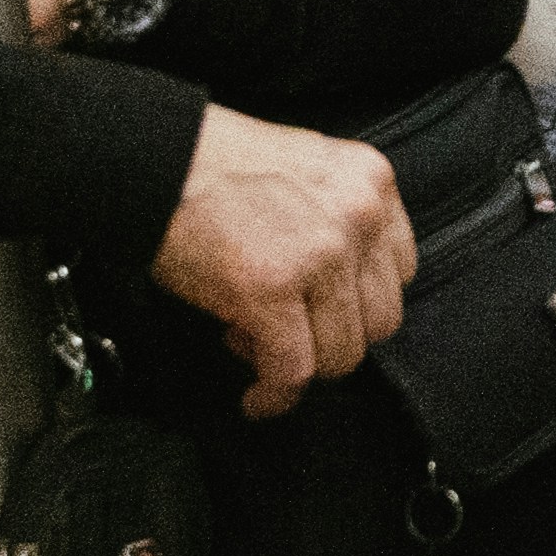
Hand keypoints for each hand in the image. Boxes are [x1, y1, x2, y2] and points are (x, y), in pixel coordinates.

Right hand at [154, 107, 413, 419]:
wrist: (156, 157)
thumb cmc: (213, 165)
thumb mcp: (305, 171)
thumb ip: (333, 218)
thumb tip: (332, 288)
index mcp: (370, 181)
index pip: (399, 270)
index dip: (356, 301)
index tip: (322, 311)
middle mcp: (360, 217)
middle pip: (379, 319)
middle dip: (332, 337)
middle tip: (285, 332)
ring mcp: (322, 255)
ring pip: (341, 353)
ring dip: (301, 365)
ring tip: (256, 346)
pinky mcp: (272, 289)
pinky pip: (294, 370)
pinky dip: (275, 395)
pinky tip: (257, 398)